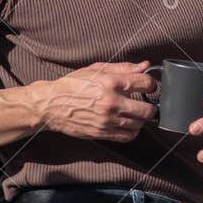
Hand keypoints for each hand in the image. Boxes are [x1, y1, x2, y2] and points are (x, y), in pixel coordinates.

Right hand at [35, 61, 158, 141]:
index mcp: (112, 82)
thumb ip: (123, 68)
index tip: (148, 86)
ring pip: (140, 125)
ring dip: (141, 120)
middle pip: (148, 110)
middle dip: (151, 106)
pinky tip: (128, 124)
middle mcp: (112, 102)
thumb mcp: (97, 69)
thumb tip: (145, 65)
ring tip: (135, 114)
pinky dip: (132, 131)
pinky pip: (128, 136)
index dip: (151, 84)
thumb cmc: (73, 84)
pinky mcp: (103, 133)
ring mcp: (108, 120)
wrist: (51, 104)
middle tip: (146, 104)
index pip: (146, 83)